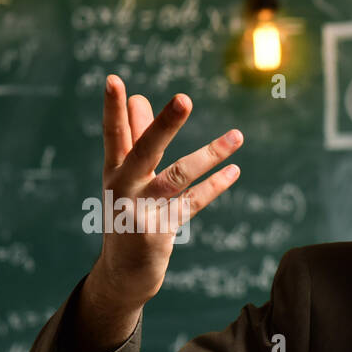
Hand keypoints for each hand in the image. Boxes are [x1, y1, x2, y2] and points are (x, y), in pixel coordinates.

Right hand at [93, 74, 243, 308]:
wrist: (123, 271)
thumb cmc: (128, 213)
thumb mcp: (127, 177)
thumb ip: (135, 138)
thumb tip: (138, 98)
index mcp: (114, 170)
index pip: (113, 134)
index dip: (113, 108)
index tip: (115, 80)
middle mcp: (124, 188)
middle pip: (145, 150)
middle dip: (165, 124)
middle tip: (185, 98)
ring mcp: (142, 210)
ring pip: (179, 176)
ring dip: (211, 154)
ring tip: (238, 135)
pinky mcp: (161, 231)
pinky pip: (193, 203)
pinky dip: (215, 186)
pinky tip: (234, 170)